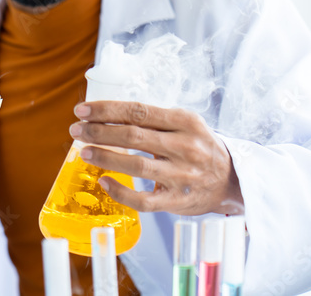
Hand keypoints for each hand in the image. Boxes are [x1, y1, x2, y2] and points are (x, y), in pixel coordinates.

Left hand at [70, 101, 243, 215]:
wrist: (233, 179)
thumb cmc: (199, 146)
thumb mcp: (184, 123)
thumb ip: (152, 119)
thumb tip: (105, 114)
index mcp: (185, 122)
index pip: (138, 111)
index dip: (106, 110)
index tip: (81, 110)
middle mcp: (185, 147)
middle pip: (133, 136)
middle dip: (99, 131)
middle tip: (76, 130)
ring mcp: (182, 176)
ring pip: (136, 166)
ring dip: (105, 157)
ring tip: (84, 152)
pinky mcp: (178, 201)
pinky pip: (144, 200)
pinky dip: (121, 192)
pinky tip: (104, 182)